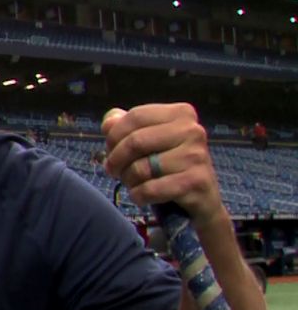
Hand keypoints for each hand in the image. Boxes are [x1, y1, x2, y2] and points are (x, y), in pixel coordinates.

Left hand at [101, 103, 225, 226]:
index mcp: (181, 113)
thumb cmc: (169, 163)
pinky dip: (138, 195)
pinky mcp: (196, 182)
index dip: (113, 135)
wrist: (202, 196)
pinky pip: (150, 189)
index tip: (109, 150)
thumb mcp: (149, 140)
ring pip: (141, 168)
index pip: (135, 117)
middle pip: (135, 141)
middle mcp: (193, 131)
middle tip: (113, 170)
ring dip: (127, 180)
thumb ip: (126, 126)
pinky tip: (142, 196)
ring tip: (132, 183)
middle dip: (116, 160)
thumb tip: (109, 121)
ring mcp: (197, 156)